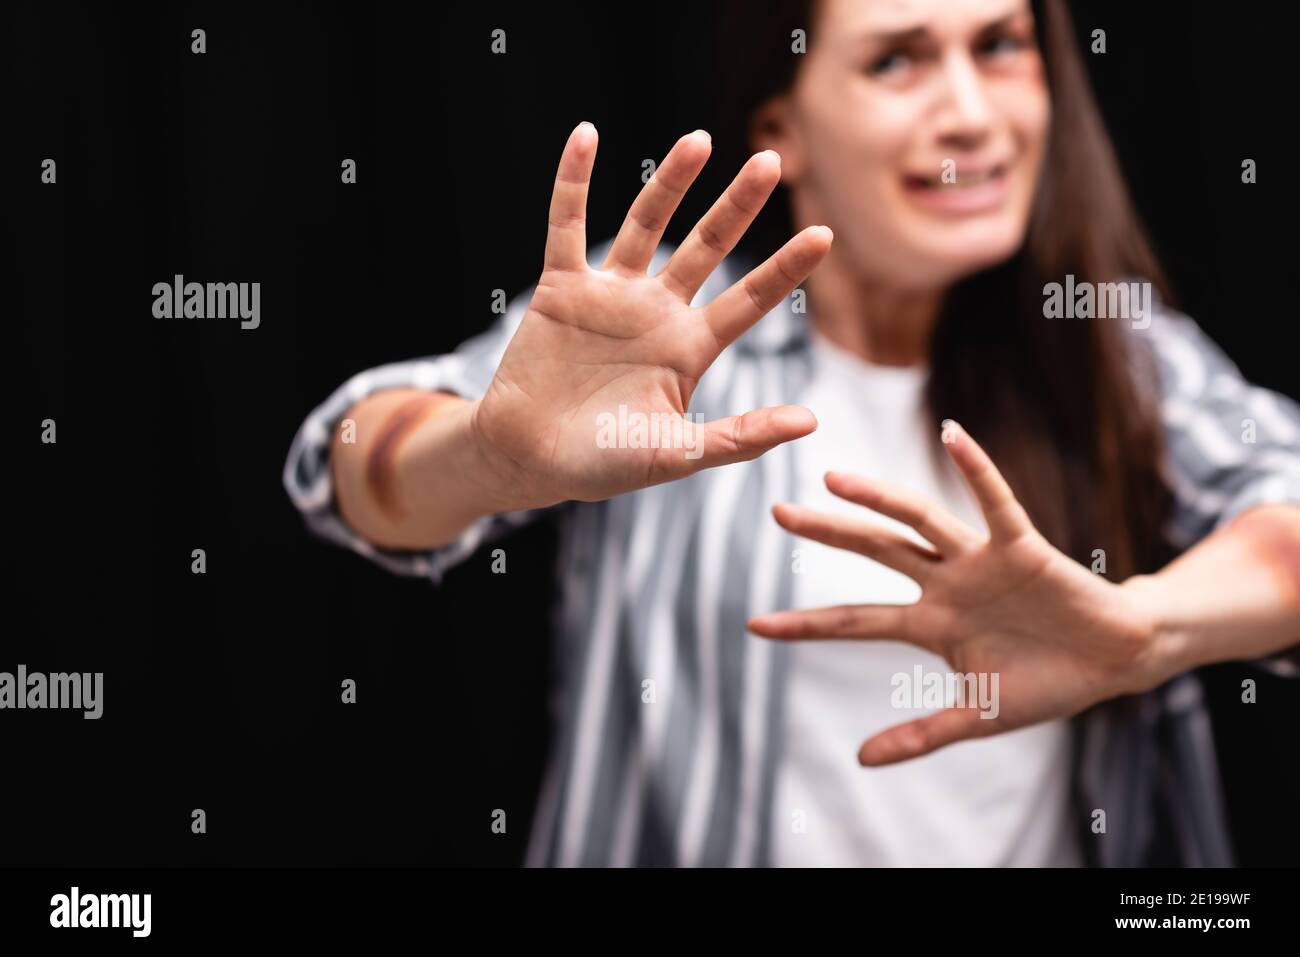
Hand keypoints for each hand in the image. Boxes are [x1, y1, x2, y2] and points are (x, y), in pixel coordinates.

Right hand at [470, 122, 833, 511]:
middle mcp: (656, 312)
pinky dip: (573, 181)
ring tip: (698, 140)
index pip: (749, 300)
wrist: (527, 460)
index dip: (786, 268)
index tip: (825, 234)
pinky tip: (585, 136)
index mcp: (689, 349)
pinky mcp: (561, 288)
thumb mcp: (676, 454)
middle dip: (738, 207)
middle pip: (707, 247)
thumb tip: (810, 421)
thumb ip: (738, 437)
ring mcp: (609, 295)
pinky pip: (566, 225)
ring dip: (670, 183)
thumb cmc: (603, 466)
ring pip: (645, 225)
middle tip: (771, 159)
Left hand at [748, 419, 1167, 766]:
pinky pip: (996, 502)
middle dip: (827, 533)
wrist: (1115, 662)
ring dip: (879, 497)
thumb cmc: (1047, 685)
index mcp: (929, 624)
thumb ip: (920, 737)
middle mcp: (945, 584)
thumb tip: (859, 760)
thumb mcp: (976, 718)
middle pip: (873, 551)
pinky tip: (952, 434)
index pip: (854, 620)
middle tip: (777, 514)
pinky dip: (976, 468)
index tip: (755, 625)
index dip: (806, 624)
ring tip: (833, 478)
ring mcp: (979, 562)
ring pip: (919, 520)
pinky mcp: (1022, 546)